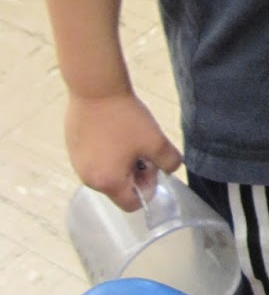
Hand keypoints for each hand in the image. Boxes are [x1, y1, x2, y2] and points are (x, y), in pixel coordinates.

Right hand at [65, 89, 182, 212]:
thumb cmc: (125, 118)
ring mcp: (77, 164)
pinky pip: (95, 160)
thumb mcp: (156, 141)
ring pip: (107, 174)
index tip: (152, 165)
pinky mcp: (72, 149)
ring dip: (121, 163)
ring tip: (127, 138)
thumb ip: (170, 162)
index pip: (131, 204)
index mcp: (107, 183)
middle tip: (142, 148)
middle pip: (118, 189)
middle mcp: (88, 179)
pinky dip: (107, 152)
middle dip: (134, 173)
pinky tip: (113, 131)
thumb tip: (171, 170)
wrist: (96, 89)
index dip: (147, 188)